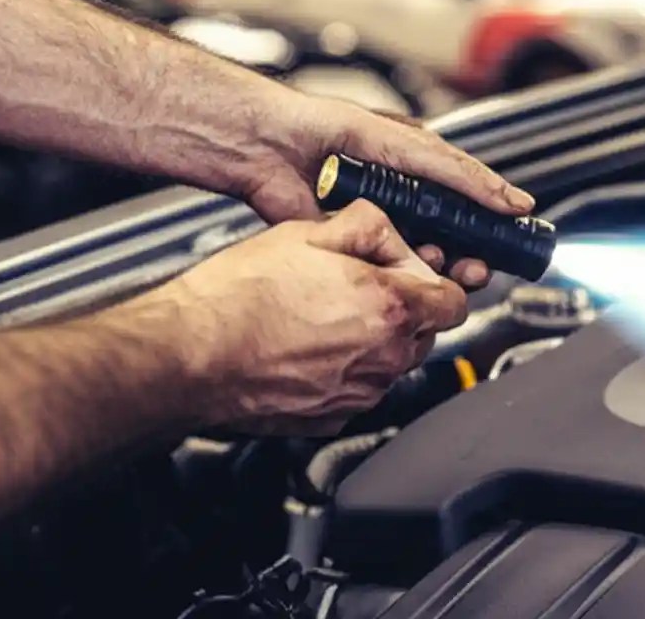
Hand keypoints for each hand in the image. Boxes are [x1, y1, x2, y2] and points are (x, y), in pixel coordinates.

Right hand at [145, 200, 467, 434]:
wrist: (189, 355)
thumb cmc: (239, 297)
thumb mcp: (309, 232)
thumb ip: (369, 227)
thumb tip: (391, 233)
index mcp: (391, 308)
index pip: (454, 300)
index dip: (435, 280)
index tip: (412, 272)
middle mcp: (385, 359)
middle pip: (425, 332)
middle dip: (403, 308)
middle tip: (358, 286)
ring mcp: (360, 394)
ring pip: (392, 362)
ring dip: (373, 338)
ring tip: (322, 314)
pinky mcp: (332, 418)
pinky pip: (357, 388)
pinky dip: (344, 369)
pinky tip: (306, 346)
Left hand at [240, 95, 529, 288]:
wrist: (270, 146)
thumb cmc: (331, 129)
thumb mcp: (411, 147)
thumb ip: (461, 175)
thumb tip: (512, 201)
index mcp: (418, 171)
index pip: (468, 205)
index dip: (492, 226)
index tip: (512, 243)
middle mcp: (399, 199)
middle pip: (449, 239)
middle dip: (469, 256)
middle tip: (479, 268)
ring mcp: (376, 222)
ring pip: (420, 256)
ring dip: (438, 265)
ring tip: (450, 266)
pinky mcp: (350, 243)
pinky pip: (384, 265)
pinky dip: (401, 269)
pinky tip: (413, 267)